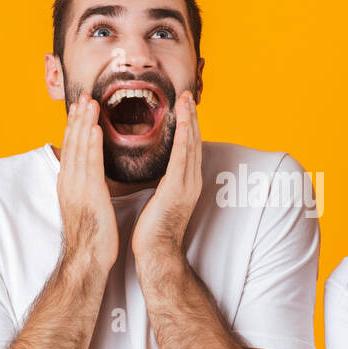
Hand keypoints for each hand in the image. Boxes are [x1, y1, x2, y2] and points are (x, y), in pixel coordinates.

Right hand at [57, 92, 117, 274]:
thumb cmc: (92, 235)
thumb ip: (87, 186)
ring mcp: (76, 187)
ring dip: (84, 124)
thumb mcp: (87, 204)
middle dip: (77, 118)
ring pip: (79, 149)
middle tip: (84, 95)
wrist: (88, 258)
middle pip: (72, 144)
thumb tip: (92, 175)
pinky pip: (89, 166)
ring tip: (89, 103)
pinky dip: (91, 146)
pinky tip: (95, 130)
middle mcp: (69, 181)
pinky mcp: (88, 195)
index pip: (71, 149)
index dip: (74, 126)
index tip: (80, 107)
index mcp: (69, 183)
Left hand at [132, 89, 202, 262]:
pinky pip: (181, 160)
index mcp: (186, 183)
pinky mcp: (177, 191)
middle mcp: (191, 182)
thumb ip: (163, 183)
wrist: (157, 254)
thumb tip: (159, 172)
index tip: (184, 106)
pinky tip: (183, 124)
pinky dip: (184, 140)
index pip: (189, 148)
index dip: (189, 125)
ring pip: (190, 147)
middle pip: (194, 142)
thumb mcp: (160, 200)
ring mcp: (187, 186)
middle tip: (187, 94)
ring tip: (186, 101)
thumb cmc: (154, 231)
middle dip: (192, 117)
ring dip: (190, 122)